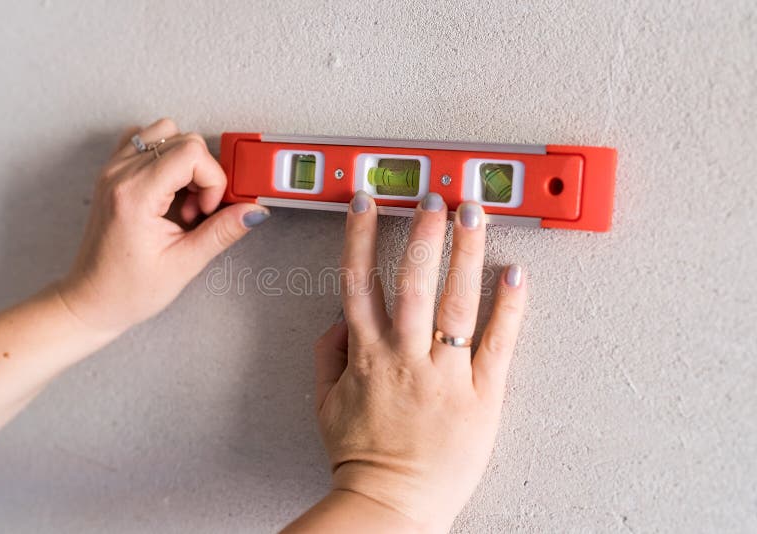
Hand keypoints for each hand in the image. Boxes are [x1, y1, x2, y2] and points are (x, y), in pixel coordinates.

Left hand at [58, 118, 269, 333]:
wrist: (91, 300)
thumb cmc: (127, 289)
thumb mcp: (185, 264)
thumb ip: (222, 231)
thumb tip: (253, 211)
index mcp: (135, 195)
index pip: (191, 152)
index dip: (212, 179)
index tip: (208, 210)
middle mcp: (119, 175)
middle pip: (182, 139)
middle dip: (201, 173)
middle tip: (197, 211)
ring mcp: (112, 170)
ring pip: (164, 131)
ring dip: (184, 161)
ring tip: (183, 198)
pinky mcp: (112, 173)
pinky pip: (143, 140)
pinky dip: (163, 156)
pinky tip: (168, 187)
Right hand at [313, 191, 526, 531]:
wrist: (392, 503)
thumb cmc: (362, 456)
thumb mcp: (326, 402)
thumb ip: (330, 354)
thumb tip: (340, 316)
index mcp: (367, 355)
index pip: (359, 280)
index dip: (360, 235)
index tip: (366, 202)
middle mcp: (405, 357)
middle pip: (412, 281)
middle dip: (422, 232)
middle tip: (433, 197)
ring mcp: (446, 374)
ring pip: (455, 302)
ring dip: (465, 253)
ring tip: (473, 215)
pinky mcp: (482, 395)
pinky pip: (498, 343)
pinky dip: (509, 306)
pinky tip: (515, 272)